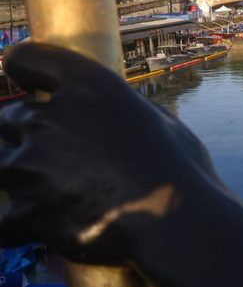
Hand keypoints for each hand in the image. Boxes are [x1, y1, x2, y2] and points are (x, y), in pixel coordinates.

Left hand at [0, 43, 223, 264]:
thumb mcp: (159, 119)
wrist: (177, 221)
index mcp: (88, 86)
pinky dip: (18, 225)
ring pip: (3, 167)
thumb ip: (118, 107)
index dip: (22, 68)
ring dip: (23, 180)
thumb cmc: (181, 170)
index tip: (25, 81)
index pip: (26, 58)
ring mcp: (31, 165)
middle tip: (61, 159)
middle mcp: (50, 118)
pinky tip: (42, 227)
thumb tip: (107, 109)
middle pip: (9, 119)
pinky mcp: (26, 210)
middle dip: (28, 136)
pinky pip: (3, 220)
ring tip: (59, 197)